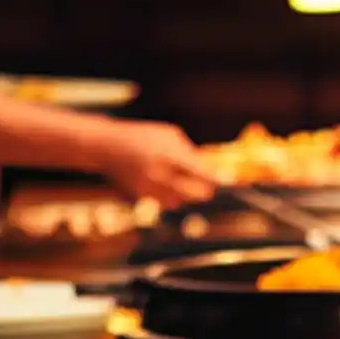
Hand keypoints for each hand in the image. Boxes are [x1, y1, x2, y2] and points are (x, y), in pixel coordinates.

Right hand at [94, 119, 217, 208]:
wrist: (108, 148)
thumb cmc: (143, 137)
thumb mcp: (169, 135)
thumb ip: (191, 153)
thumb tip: (211, 169)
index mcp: (169, 156)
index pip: (201, 173)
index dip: (219, 178)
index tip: (232, 181)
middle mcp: (160, 176)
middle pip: (197, 194)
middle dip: (205, 189)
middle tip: (207, 183)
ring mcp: (151, 189)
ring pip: (183, 201)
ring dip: (187, 194)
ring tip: (178, 178)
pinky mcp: (142, 199)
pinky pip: (167, 203)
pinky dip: (172, 196)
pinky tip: (164, 183)